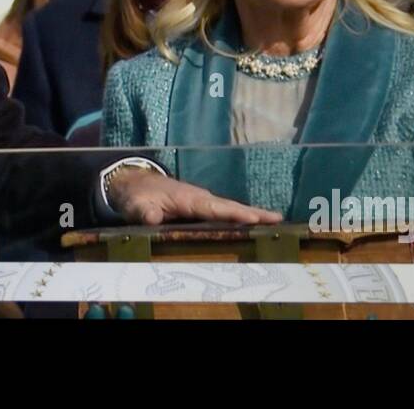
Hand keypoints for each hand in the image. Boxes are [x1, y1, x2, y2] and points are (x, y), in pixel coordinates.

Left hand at [107, 169, 282, 225]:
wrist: (135, 185)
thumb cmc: (137, 196)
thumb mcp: (135, 204)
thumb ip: (143, 212)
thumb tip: (151, 218)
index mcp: (187, 199)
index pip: (214, 208)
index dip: (234, 214)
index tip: (254, 218)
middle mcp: (200, 199)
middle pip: (230, 207)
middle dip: (254, 213)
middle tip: (278, 221)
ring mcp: (203, 204)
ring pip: (230, 210)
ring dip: (253, 216)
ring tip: (277, 225)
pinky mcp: (202, 209)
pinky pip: (224, 215)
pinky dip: (241, 219)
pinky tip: (256, 228)